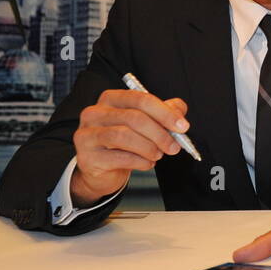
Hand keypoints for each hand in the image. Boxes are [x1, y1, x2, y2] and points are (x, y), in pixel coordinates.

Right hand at [71, 89, 189, 206]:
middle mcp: (95, 113)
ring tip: (158, 155)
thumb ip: (164, 112)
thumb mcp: (146, 123)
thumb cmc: (124, 142)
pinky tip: (147, 163)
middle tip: (174, 146)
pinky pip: (119, 157)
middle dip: (160, 133)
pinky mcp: (87, 156)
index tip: (182, 126)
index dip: (165, 113)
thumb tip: (179, 112)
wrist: (102, 170)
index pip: (140, 99)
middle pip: (134, 118)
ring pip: (124, 136)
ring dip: (149, 148)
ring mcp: (88, 134)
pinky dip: (140, 161)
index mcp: (111, 99)